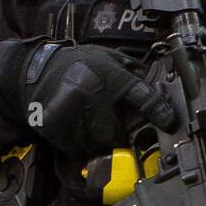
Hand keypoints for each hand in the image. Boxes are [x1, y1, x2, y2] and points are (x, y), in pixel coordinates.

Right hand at [24, 43, 173, 156]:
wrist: (35, 70)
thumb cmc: (77, 63)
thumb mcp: (109, 57)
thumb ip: (132, 72)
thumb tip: (156, 87)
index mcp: (112, 77)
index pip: (143, 97)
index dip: (159, 112)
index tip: (170, 124)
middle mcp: (94, 94)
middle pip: (116, 134)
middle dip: (116, 135)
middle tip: (109, 126)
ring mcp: (73, 112)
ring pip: (95, 145)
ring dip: (95, 141)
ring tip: (88, 123)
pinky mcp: (55, 127)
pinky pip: (75, 148)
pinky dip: (77, 144)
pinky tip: (73, 127)